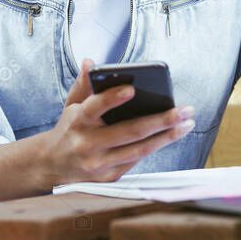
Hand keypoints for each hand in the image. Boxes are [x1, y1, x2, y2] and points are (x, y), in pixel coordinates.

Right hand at [37, 58, 195, 185]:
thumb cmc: (70, 128)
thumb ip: (83, 84)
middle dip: (161, 120)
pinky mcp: (109, 177)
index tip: (132, 89)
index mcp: (77, 121)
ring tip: (187, 123)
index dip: (112, 98)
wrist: (52, 165)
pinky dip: (155, 146)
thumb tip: (90, 62)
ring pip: (140, 149)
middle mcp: (88, 144)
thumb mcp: (72, 105)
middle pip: (129, 131)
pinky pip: (137, 159)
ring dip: (167, 136)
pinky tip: (172, 134)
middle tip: (185, 110)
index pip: (94, 107)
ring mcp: (99, 164)